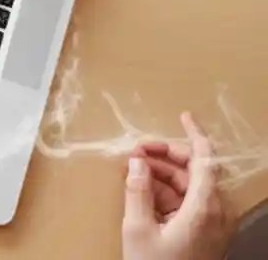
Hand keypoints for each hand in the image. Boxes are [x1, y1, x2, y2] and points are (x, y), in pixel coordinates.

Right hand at [121, 112, 231, 259]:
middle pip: (196, 171)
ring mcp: (212, 225)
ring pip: (190, 186)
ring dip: (163, 174)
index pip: (206, 160)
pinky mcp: (204, 234)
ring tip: (134, 170)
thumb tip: (137, 163)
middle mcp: (215, 213)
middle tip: (136, 150)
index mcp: (204, 208)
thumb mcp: (138, 229)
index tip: (184, 115)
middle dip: (167, 156)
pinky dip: (167, 193)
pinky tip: (143, 192)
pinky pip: (188, 203)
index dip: (195, 134)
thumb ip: (137, 190)